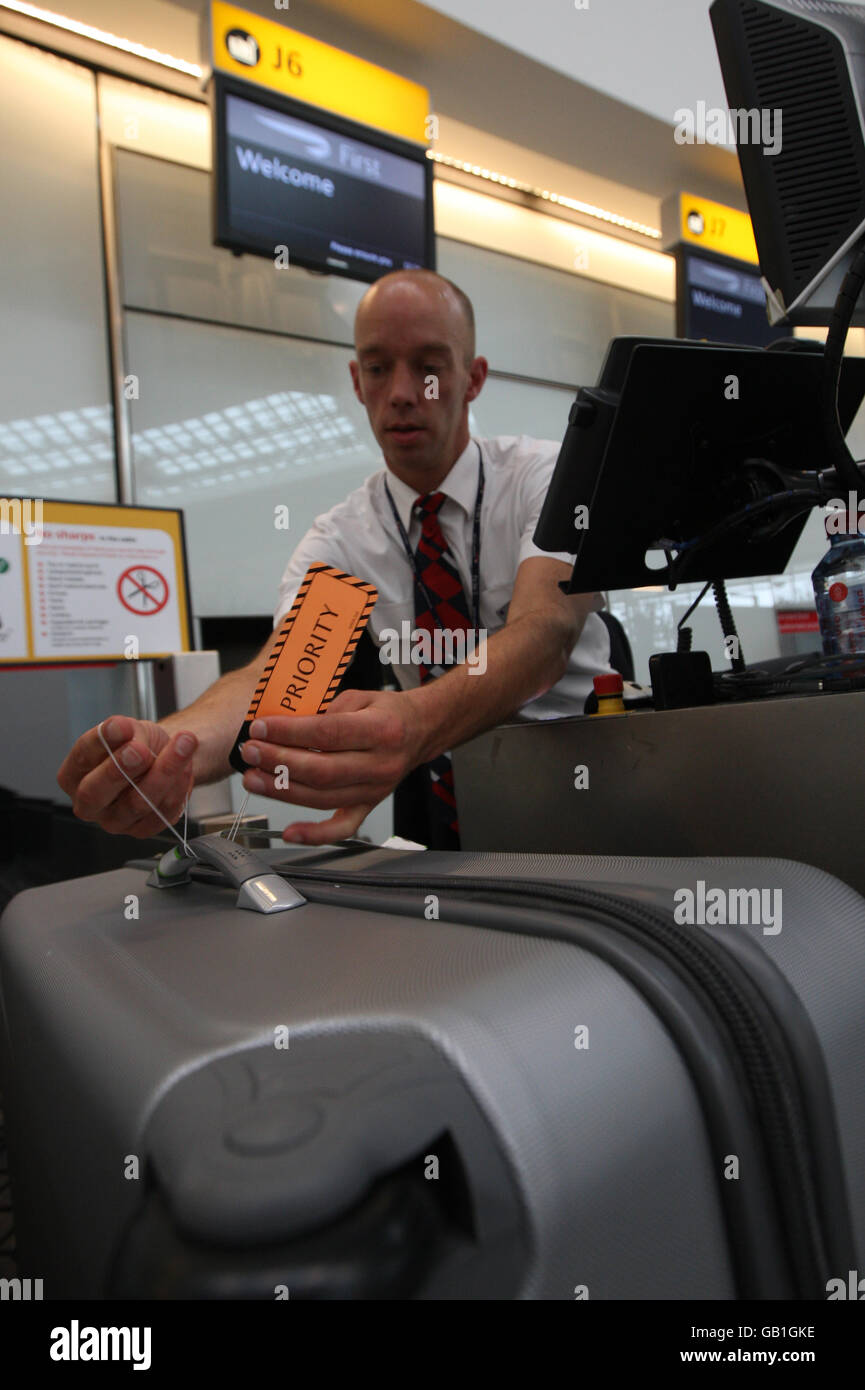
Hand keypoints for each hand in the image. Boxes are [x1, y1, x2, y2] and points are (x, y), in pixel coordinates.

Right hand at [57, 716, 197, 837]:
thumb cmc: (135, 744)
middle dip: (120, 770)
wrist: (160, 758)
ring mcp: (114, 821)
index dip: (102, 741)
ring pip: (136, 804)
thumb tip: (119, 729)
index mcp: (73, 775)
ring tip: (183, 745)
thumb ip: (122, 730)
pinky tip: (185, 768)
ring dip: (163, 773)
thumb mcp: (128, 728)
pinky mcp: (142, 830)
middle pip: (95, 793)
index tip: (123, 727)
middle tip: (140, 750)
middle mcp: (87, 803)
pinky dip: (178, 788)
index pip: (81, 757)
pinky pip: (161, 813)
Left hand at [238, 688, 425, 845]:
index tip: (260, 728)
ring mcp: (375, 790)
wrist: (419, 731)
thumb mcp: (357, 697)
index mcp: (381, 729)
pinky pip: (341, 827)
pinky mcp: (368, 806)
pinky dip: (315, 834)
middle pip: (322, 770)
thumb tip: (279, 724)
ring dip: (282, 790)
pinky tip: (289, 831)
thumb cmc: (386, 713)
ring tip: (254, 778)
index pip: (328, 733)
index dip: (289, 732)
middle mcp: (381, 763)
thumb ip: (322, 710)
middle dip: (278, 761)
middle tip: (250, 751)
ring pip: (323, 798)